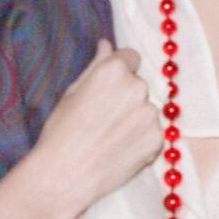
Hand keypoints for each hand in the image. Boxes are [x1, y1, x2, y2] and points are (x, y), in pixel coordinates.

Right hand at [25, 38, 163, 218]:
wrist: (64, 175)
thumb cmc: (60, 132)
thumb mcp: (72, 92)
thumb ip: (95, 65)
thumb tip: (106, 44)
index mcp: (114, 71)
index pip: (130, 57)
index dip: (119, 71)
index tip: (108, 88)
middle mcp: (137, 87)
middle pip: (139, 85)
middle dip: (126, 96)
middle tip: (103, 118)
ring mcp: (150, 114)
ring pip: (146, 109)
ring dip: (135, 118)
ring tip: (110, 137)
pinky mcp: (158, 139)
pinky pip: (152, 132)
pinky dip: (141, 139)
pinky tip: (120, 149)